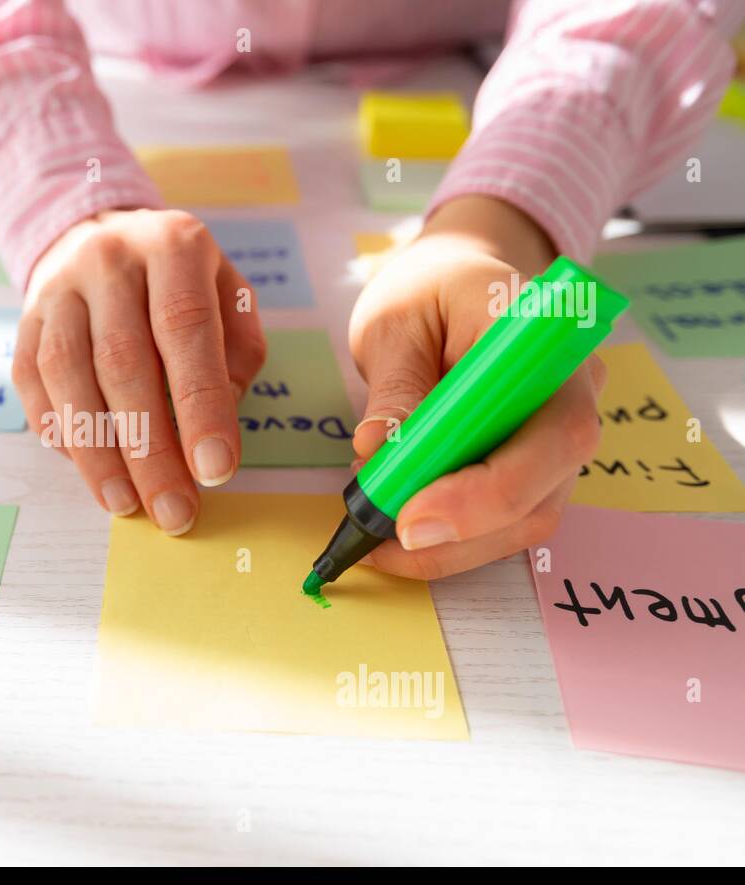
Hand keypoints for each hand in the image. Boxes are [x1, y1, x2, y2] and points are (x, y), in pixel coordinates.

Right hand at [12, 209, 266, 534]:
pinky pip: (31, 383)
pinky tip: (90, 470)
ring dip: (97, 452)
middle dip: (149, 449)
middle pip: (122, 362)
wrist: (100, 232)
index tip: (215, 470)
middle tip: (172, 509)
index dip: (200, 405)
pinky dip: (60, 433)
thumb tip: (212, 430)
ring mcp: (58, 288)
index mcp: (172, 245)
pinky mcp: (25, 319)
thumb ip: (235, 356)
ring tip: (126, 503)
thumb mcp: (229, 296)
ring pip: (67, 375)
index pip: (184, 329)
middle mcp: (108, 259)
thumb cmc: (179, 282)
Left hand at [349, 195, 605, 578]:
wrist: (464, 277)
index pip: (547, 431)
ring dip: (450, 545)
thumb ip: (395, 385)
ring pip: (525, 518)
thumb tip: (379, 452)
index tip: (409, 517)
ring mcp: (559, 439)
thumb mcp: (396, 322)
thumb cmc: (433, 289)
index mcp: (550, 345)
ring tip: (373, 537)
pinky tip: (394, 532)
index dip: (483, 489)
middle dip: (459, 530)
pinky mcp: (536, 468)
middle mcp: (574, 397)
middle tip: (380, 544)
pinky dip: (451, 538)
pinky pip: (505, 519)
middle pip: (542, 489)